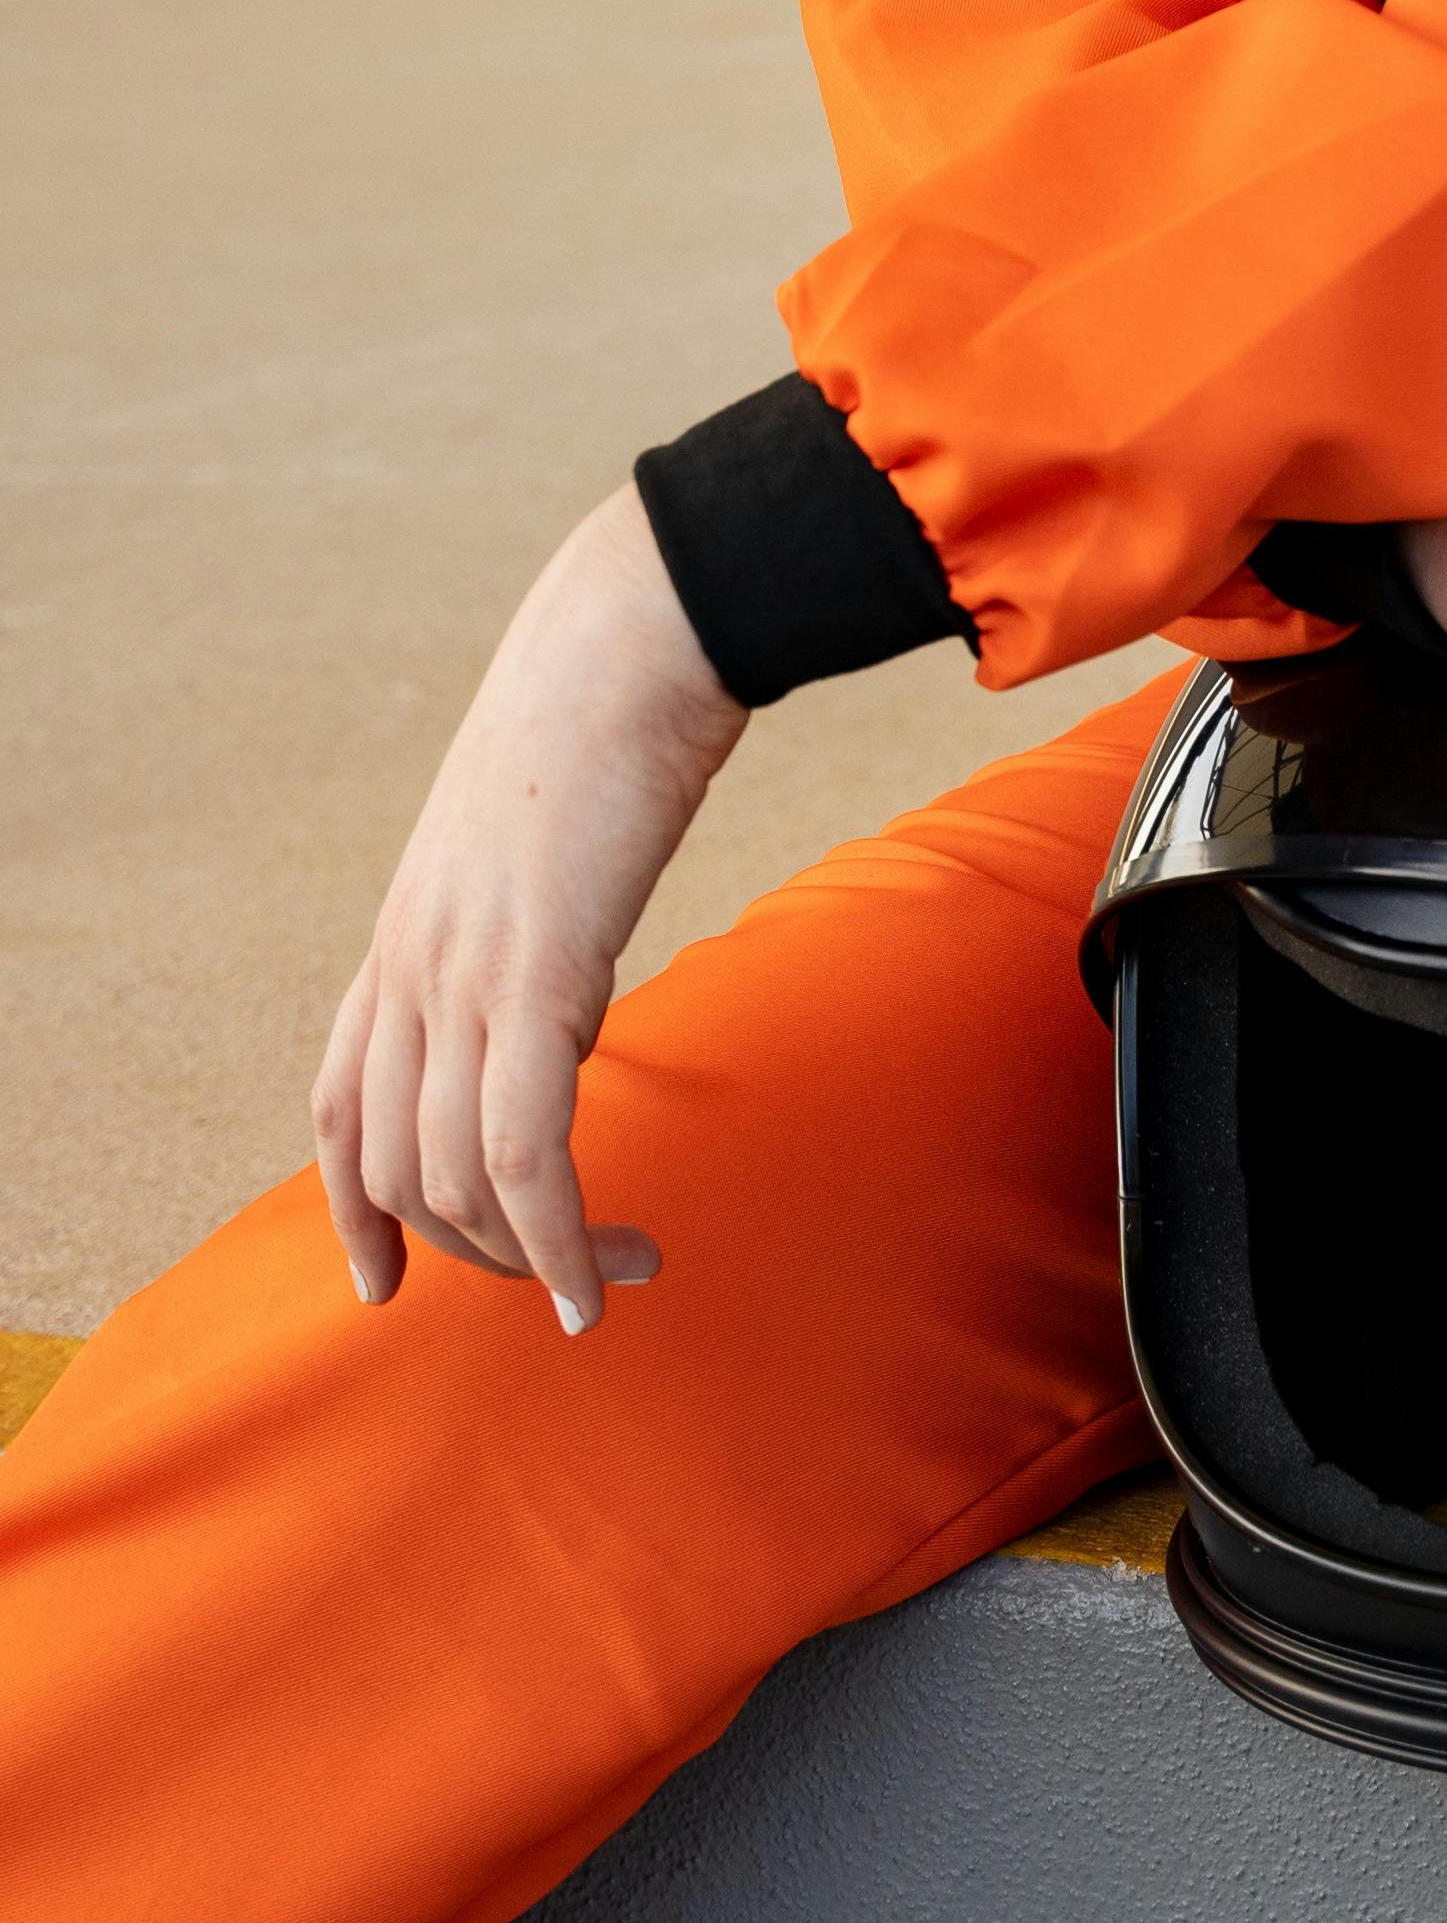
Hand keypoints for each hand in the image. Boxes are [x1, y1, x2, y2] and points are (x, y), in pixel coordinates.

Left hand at [310, 489, 747, 1334]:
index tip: (383, 1280)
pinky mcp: (534, 978)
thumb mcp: (535, 836)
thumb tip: (561, 988)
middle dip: (474, 1254)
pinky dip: (561, 1241)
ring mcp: (462, 975)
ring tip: (621, 1271)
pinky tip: (605, 1279)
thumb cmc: (607, 715)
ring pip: (457, 1179)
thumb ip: (523, 920)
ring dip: (536, 1258)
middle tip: (570, 1278)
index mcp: (406, 933)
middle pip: (396, 1167)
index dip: (352, 1207)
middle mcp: (411, 966)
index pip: (339, 1103)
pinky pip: (526, 1155)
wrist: (630, 642)